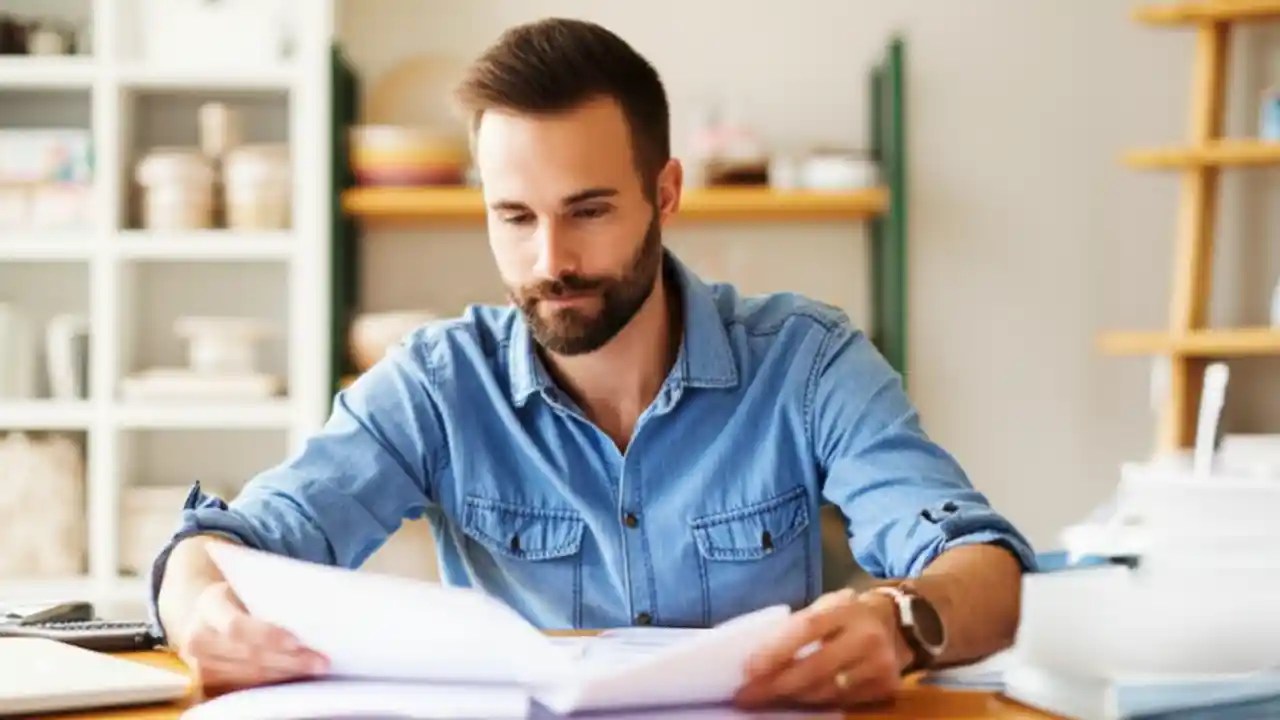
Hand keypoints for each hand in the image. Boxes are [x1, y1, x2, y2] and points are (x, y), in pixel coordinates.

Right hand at [173, 581, 328, 689]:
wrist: (203, 611)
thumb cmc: (236, 593)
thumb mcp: (245, 583)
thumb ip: (265, 594)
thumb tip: (311, 604)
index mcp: (209, 605)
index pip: (237, 626)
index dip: (266, 636)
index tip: (297, 641)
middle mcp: (199, 637)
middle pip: (248, 655)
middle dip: (288, 660)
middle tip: (320, 661)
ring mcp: (202, 663)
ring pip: (250, 674)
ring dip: (287, 673)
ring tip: (316, 669)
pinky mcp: (210, 681)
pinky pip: (247, 685)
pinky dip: (275, 680)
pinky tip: (298, 676)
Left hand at [734, 588, 910, 708]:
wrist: (902, 622)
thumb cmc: (851, 612)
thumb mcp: (828, 605)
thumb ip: (800, 623)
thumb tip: (758, 652)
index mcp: (846, 609)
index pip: (807, 628)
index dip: (776, 650)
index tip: (748, 669)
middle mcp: (866, 637)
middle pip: (816, 667)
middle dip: (777, 685)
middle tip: (746, 696)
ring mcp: (879, 665)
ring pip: (828, 691)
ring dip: (792, 697)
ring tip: (764, 700)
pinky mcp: (887, 687)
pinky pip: (844, 702)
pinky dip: (816, 703)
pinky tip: (796, 702)